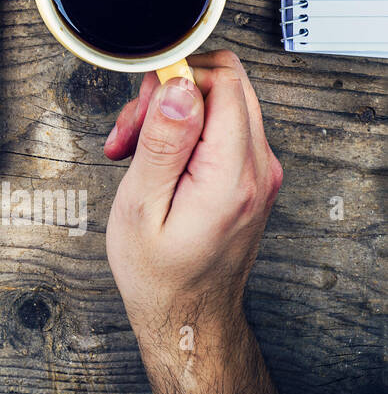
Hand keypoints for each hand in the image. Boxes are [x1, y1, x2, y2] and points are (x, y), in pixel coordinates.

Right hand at [103, 51, 282, 393]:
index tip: (141, 107)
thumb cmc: (157, 272)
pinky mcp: (253, 176)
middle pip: (223, 85)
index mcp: (232, 175)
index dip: (174, 80)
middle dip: (170, 94)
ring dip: (173, 114)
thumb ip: (164, 142)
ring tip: (136, 148)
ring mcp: (261, 172)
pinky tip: (156, 159)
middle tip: (133, 129)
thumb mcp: (142, 205)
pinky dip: (186, 132)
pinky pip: (222, 128)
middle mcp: (259, 169)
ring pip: (220, 103)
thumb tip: (180, 87)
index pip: (222, 82)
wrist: (186, 314)